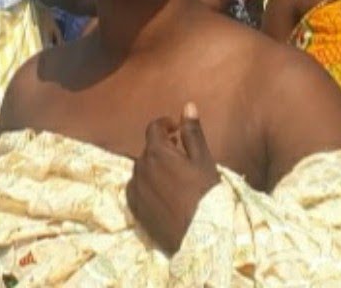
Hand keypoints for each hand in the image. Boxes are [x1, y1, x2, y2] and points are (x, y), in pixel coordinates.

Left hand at [126, 103, 220, 254]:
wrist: (199, 236)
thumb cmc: (205, 194)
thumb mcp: (203, 160)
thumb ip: (192, 132)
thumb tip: (187, 105)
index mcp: (156, 152)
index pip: (153, 128)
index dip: (165, 125)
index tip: (176, 130)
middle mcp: (140, 168)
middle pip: (148, 150)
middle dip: (162, 149)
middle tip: (182, 157)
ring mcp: (135, 189)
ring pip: (142, 170)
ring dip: (154, 168)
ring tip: (174, 179)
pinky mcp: (134, 208)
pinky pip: (136, 189)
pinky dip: (147, 186)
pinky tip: (163, 195)